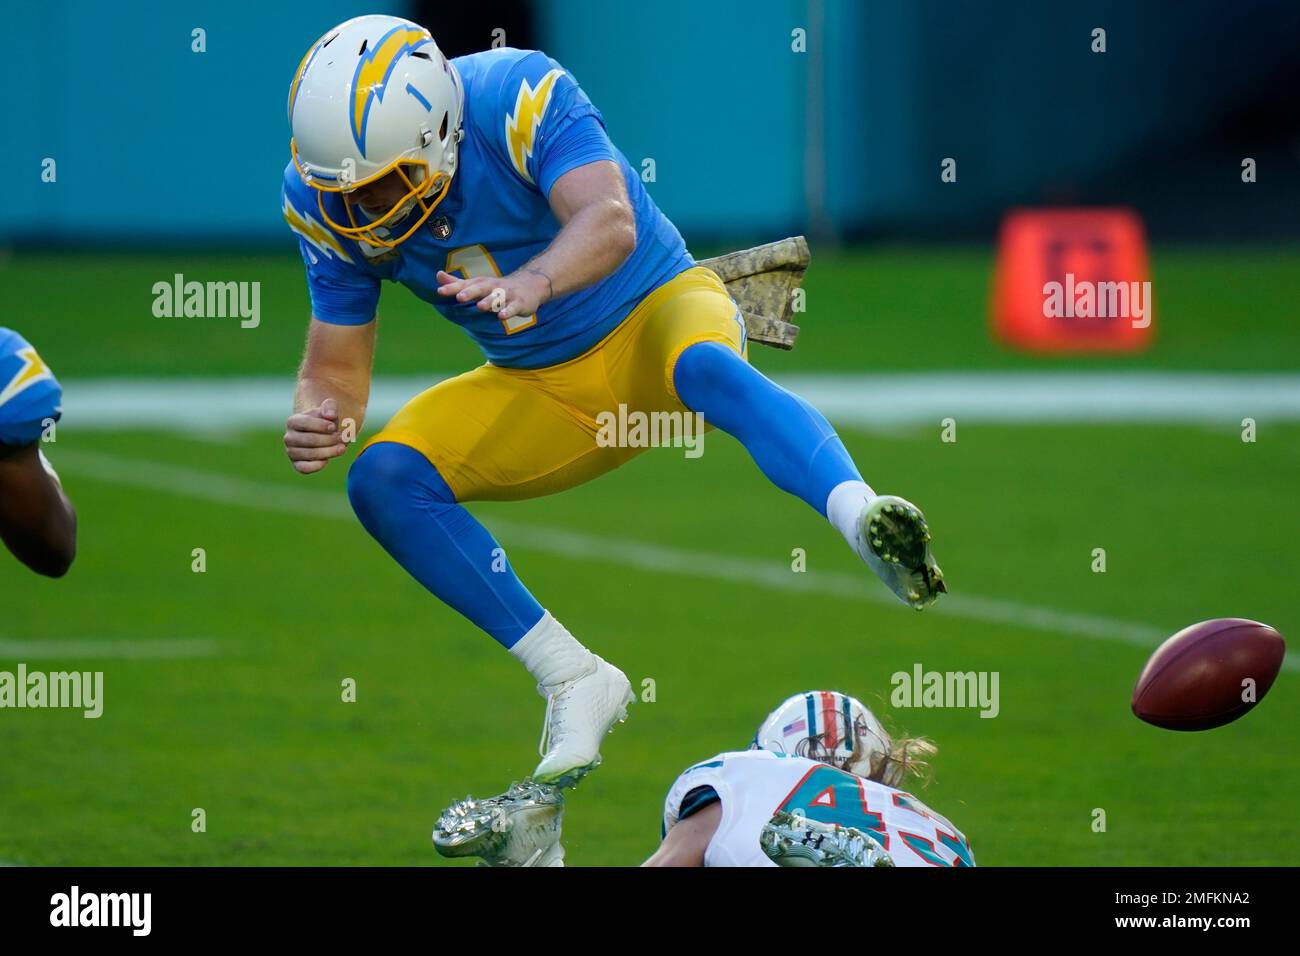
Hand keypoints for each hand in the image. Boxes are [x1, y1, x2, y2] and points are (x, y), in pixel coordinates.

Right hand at [284, 398, 348, 474]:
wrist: (325, 435)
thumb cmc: (326, 421)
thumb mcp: (329, 410)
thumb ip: (330, 407)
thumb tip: (330, 415)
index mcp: (293, 421)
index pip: (304, 423)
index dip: (321, 426)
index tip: (334, 427)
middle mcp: (289, 437)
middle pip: (309, 440)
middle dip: (329, 439)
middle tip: (343, 438)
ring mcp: (292, 452)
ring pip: (308, 454)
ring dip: (328, 452)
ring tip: (342, 448)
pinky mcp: (298, 464)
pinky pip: (304, 468)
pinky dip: (316, 465)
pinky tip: (327, 460)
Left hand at [435, 267, 551, 320]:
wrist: (529, 285)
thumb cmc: (497, 288)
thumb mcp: (477, 284)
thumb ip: (457, 282)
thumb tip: (438, 275)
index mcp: (481, 283)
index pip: (465, 285)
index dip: (453, 288)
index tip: (440, 291)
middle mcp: (492, 287)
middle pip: (480, 289)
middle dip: (471, 293)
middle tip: (460, 297)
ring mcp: (507, 294)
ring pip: (497, 297)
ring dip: (489, 301)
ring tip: (480, 307)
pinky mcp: (519, 303)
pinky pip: (513, 307)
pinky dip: (508, 311)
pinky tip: (501, 316)